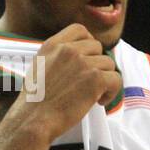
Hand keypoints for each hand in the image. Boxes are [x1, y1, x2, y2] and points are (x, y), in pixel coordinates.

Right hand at [20, 24, 122, 140]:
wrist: (33, 119)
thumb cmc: (34, 101)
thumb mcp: (38, 66)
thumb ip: (56, 56)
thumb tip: (77, 57)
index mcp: (53, 45)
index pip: (80, 30)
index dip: (88, 42)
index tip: (88, 57)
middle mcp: (68, 50)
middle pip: (97, 47)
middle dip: (96, 64)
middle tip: (90, 81)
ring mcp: (83, 63)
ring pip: (108, 64)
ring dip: (104, 79)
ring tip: (93, 94)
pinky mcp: (95, 79)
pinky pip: (115, 79)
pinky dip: (111, 92)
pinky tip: (100, 101)